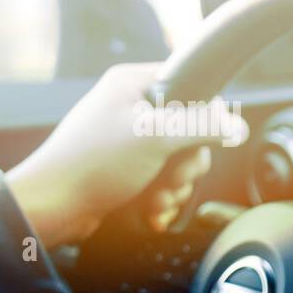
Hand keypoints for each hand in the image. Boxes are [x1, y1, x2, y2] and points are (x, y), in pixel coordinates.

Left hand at [4, 62, 245, 247]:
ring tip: (156, 198)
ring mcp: (132, 140)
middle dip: (186, 165)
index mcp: (134, 84)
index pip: (191, 87)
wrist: (54, 207)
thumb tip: (238, 126)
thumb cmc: (92, 164)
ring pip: (180, 160)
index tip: (198, 139)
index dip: (202, 117)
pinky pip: (164, 178)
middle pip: (191, 131)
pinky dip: (162, 197)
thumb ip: (202, 127)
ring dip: (175, 186)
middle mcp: (133, 108)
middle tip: (172, 176)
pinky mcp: (130, 168)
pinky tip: (151, 208)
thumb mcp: (155, 137)